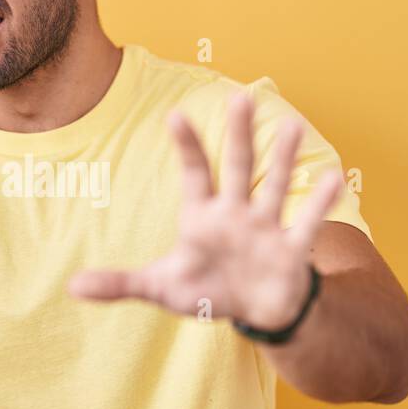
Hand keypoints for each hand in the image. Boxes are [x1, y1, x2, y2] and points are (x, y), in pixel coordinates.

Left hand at [67, 94, 341, 329]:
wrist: (253, 311)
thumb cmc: (207, 292)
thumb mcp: (160, 289)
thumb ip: (120, 284)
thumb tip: (72, 287)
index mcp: (203, 216)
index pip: (195, 174)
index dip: (187, 147)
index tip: (175, 115)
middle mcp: (236, 213)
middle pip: (238, 168)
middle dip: (239, 136)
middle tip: (242, 96)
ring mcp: (265, 228)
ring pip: (275, 188)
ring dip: (285, 160)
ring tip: (293, 125)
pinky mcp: (290, 249)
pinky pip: (307, 223)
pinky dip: (319, 203)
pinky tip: (335, 176)